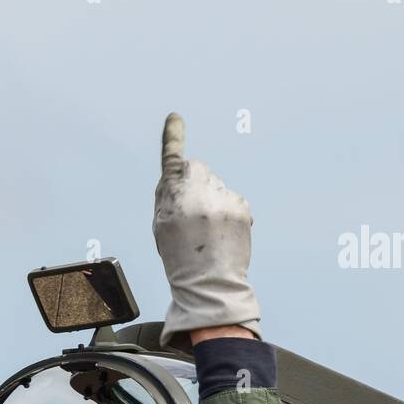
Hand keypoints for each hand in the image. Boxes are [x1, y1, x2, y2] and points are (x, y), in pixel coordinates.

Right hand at [153, 113, 261, 349]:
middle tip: (191, 214)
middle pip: (198, 169)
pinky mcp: (242, 207)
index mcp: (174, 195)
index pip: (173, 159)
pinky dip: (228, 212)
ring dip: (212, 201)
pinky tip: (222, 234)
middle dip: (195, 182)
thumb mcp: (161, 225)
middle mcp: (199, 192)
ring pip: (217, 186)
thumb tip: (177, 176)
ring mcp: (223, 198)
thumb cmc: (181, 257)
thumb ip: (167, 195)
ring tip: (207, 232)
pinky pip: (233, 199)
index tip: (175, 118)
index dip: (173, 137)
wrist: (210, 284)